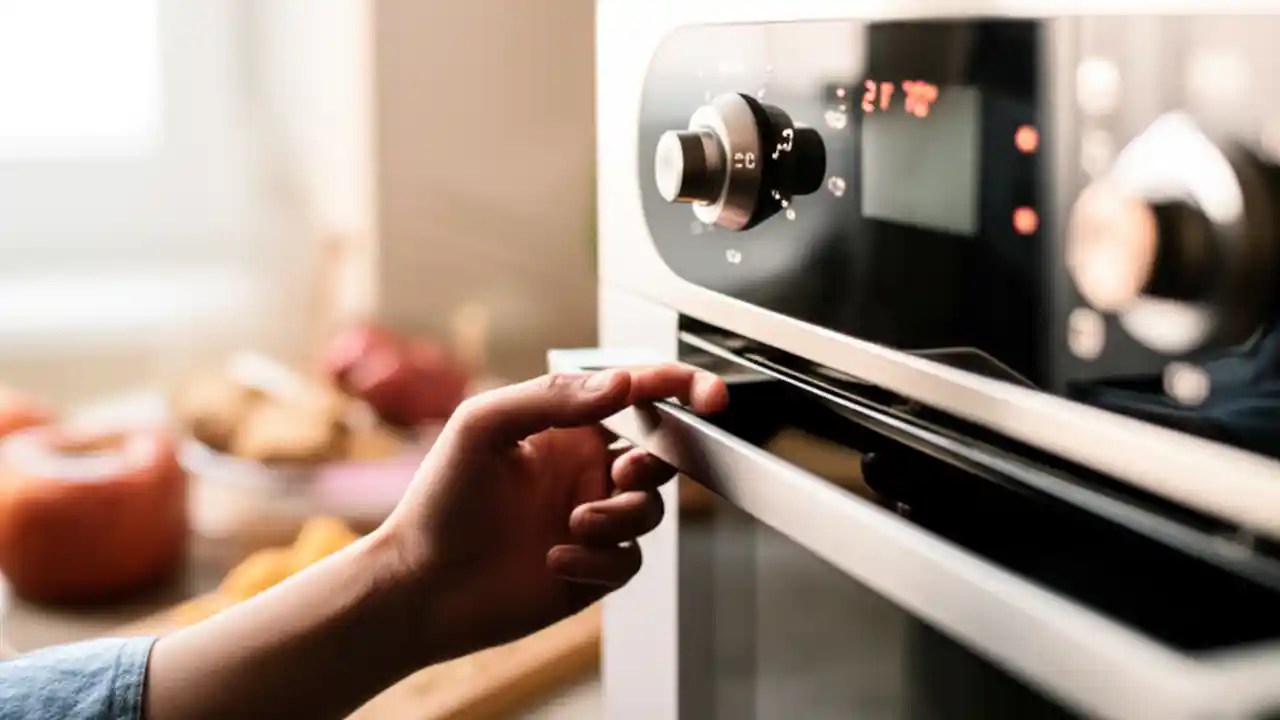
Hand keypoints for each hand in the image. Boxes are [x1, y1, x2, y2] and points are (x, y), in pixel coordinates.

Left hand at [383, 364, 727, 660]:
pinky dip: (600, 559)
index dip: (677, 389)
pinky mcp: (592, 569)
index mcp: (564, 430)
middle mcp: (584, 472)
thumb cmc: (439, 502)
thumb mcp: (483, 425)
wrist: (420, 587)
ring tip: (572, 525)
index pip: (634, 397)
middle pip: (660, 454)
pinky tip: (555, 559)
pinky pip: (630, 560)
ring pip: (651, 510)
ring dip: (620, 515)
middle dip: (656, 460)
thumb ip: (553, 398)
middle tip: (622, 471)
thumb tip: (620, 382)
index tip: (706, 395)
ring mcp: (591, 521)